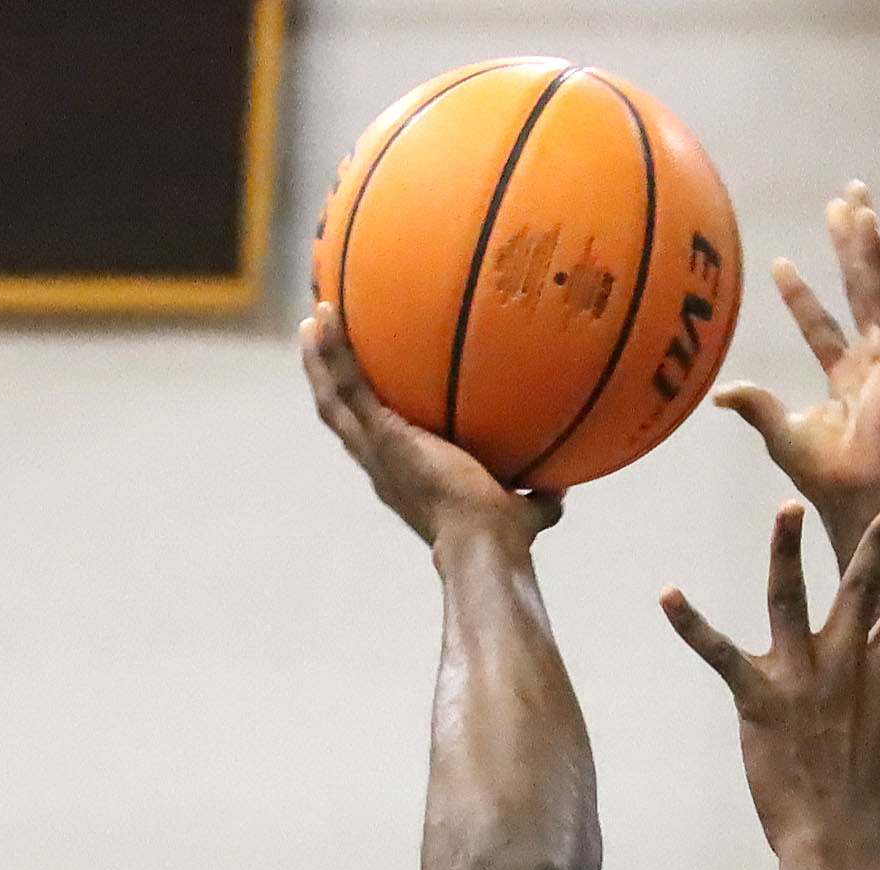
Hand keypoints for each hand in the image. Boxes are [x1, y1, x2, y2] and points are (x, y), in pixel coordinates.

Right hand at [300, 307, 556, 552]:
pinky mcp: (380, 437)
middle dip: (330, 381)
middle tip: (325, 344)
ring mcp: (376, 452)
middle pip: (343, 417)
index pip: (380, 441)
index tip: (369, 389)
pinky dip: (332, 351)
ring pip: (334, 399)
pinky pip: (348, 385)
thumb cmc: (504, 539)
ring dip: (320, 359)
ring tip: (316, 317)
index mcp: (406, 479)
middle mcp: (383, 466)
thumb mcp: (524, 514)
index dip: (368, 417)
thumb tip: (563, 486)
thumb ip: (538, 498)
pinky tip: (327, 314)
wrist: (484, 544)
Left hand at [662, 497, 879, 853]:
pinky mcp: (759, 700)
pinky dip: (692, 624)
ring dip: (785, 550)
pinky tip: (667, 594)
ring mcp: (799, 678)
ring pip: (788, 597)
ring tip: (786, 508)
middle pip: (860, 587)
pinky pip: (718, 653)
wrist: (837, 847)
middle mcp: (843, 665)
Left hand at [715, 182, 879, 549]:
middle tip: (841, 204)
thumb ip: (755, 405)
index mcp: (846, 384)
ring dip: (864, 241)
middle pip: (857, 294)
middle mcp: (869, 365)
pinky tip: (867, 222)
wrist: (859, 498)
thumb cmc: (827, 480)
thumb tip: (720, 391)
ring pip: (872, 286)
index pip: (823, 331)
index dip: (803, 300)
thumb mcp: (780, 433)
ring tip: (855, 197)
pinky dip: (874, 258)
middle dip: (849, 250)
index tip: (781, 264)